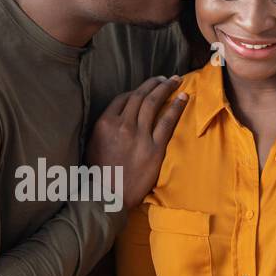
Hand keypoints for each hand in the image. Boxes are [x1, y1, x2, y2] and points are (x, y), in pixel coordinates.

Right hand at [88, 76, 188, 210]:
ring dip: (166, 88)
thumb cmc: (98, 175)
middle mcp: (122, 125)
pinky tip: (183, 97)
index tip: (145, 88)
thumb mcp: (92, 146)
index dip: (136, 91)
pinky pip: (168, 122)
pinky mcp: (154, 148)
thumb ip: (103, 129)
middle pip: (140, 96)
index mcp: (105, 123)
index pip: (123, 99)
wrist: (107, 197)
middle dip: (153, 83)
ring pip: (154, 103)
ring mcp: (139, 136)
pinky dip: (176, 107)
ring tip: (175, 80)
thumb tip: (115, 118)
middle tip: (163, 78)